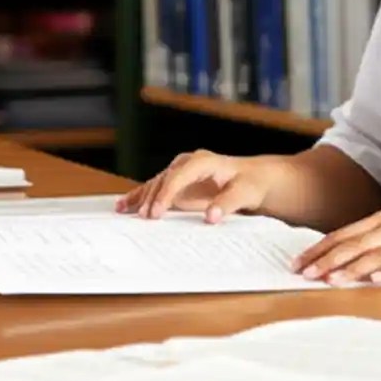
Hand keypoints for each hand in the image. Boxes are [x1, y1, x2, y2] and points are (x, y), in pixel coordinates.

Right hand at [115, 150, 295, 223]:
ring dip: (140, 198)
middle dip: (151, 198)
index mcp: (202, 161)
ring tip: (124, 210)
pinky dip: (140, 197)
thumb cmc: (252, 183)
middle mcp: (187, 164)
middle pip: (163, 180)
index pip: (178, 176)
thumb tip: (211, 215)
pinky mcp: (178, 184)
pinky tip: (124, 205)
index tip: (157, 212)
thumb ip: (227, 203)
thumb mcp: (246, 193)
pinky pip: (155, 190)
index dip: (166, 194)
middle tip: (143, 218)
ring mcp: (180, 173)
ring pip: (155, 184)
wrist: (256, 179)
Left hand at [293, 211, 380, 285]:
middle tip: (305, 273)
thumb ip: (375, 244)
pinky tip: (374, 281)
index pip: (344, 234)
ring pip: (376, 254)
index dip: (320, 248)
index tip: (298, 262)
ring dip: (351, 268)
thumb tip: (340, 261)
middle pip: (354, 244)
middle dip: (326, 259)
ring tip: (331, 280)